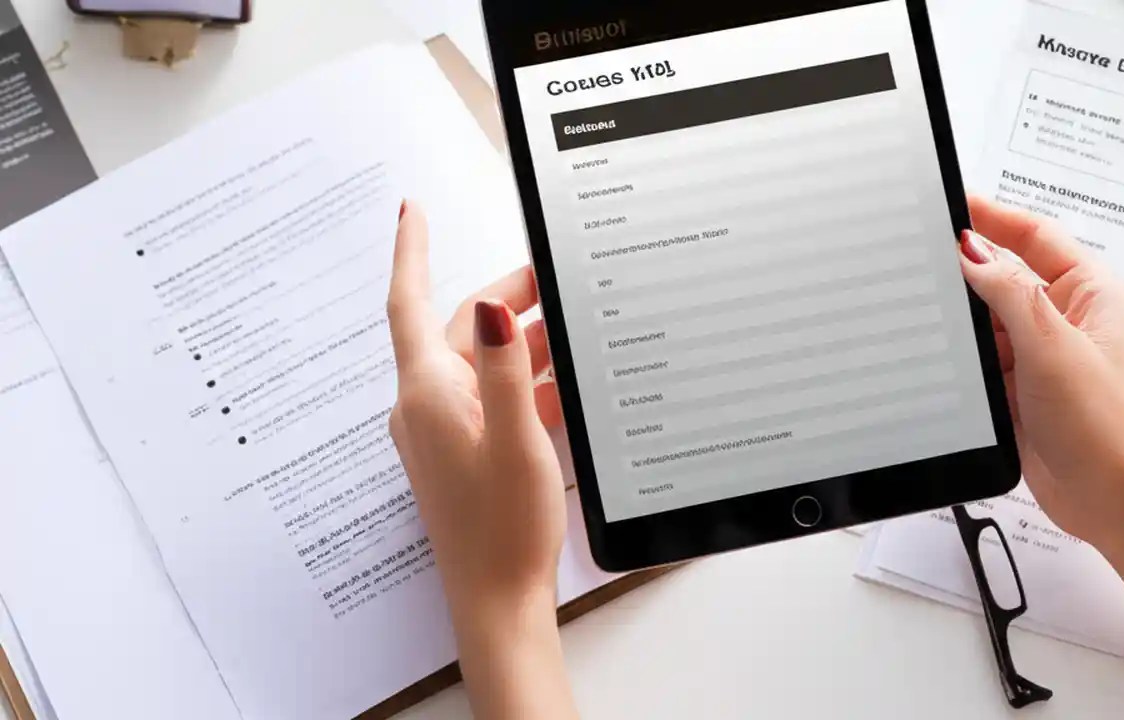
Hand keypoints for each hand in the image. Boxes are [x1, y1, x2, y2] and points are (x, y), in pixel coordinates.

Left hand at [386, 201, 565, 620]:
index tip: (411, 209)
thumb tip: (498, 307)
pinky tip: (563, 387)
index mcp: (428, 394)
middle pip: (459, 329)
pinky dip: (524, 385)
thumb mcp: (516, 438)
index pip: (411, 303)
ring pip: (482, 364)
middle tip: (549, 277)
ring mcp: (445, 432)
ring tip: (570, 331)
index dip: (412, 251)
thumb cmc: (502, 528)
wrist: (498, 600)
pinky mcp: (464, 453)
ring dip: (520, 344)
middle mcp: (427, 407)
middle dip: (503, 298)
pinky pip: (492, 399)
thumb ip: (506, 368)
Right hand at [958, 196, 1123, 548]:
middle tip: (925, 258)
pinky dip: (962, 356)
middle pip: (1007, 274)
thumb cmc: (1104, 427)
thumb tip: (973, 253)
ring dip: (964, 320)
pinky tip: (942, 355)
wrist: (1109, 500)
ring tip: (931, 313)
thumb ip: (1009, 293)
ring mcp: (1042, 353)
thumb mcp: (1052, 347)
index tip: (951, 205)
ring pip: (988, 319)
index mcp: (1093, 293)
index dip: (993, 217)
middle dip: (969, 271)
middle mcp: (1068, 317)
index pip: (1036, 235)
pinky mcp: (1020, 386)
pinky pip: (981, 357)